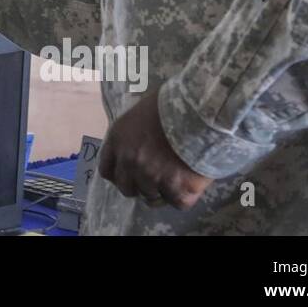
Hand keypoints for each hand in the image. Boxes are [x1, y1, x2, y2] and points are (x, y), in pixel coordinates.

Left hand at [98, 90, 213, 209]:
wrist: (200, 111)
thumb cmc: (171, 104)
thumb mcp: (140, 112)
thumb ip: (132, 133)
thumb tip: (136, 143)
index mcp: (117, 140)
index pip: (107, 170)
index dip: (119, 175)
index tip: (129, 174)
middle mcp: (130, 161)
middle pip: (127, 188)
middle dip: (139, 186)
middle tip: (154, 179)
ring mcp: (153, 177)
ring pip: (152, 198)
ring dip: (161, 191)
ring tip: (175, 178)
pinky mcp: (177, 188)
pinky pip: (178, 202)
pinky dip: (183, 196)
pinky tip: (190, 184)